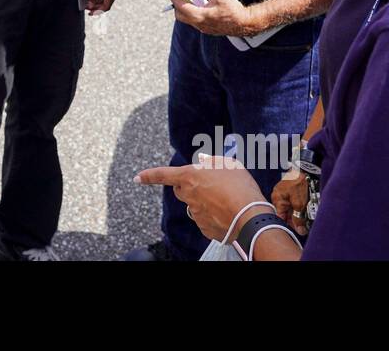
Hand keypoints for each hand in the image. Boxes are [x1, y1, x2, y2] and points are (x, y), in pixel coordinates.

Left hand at [136, 155, 266, 243]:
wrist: (250, 216)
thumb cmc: (240, 186)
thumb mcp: (229, 164)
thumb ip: (212, 161)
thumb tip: (202, 161)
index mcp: (189, 177)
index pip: (163, 175)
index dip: (149, 176)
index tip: (137, 178)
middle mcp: (188, 195)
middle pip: (180, 190)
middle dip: (188, 187)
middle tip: (208, 185)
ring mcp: (195, 213)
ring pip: (193, 205)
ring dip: (202, 202)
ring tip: (224, 199)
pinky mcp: (204, 228)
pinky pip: (204, 220)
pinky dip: (212, 216)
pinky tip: (226, 212)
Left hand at [169, 0, 261, 36]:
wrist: (245, 24)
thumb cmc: (233, 12)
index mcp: (198, 16)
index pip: (179, 6)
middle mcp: (198, 24)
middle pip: (180, 14)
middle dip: (178, 4)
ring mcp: (203, 27)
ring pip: (188, 18)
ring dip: (187, 8)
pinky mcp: (208, 28)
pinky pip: (196, 20)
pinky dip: (195, 12)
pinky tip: (202, 5)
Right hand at [271, 168, 309, 235]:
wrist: (306, 168)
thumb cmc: (300, 183)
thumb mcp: (300, 204)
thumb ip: (298, 218)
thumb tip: (299, 230)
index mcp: (276, 199)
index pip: (281, 218)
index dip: (290, 225)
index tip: (300, 229)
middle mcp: (277, 196)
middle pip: (284, 213)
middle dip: (294, 219)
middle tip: (305, 224)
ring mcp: (282, 191)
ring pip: (288, 207)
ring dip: (296, 212)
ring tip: (306, 215)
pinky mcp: (288, 188)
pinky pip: (291, 201)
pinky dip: (297, 205)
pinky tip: (304, 207)